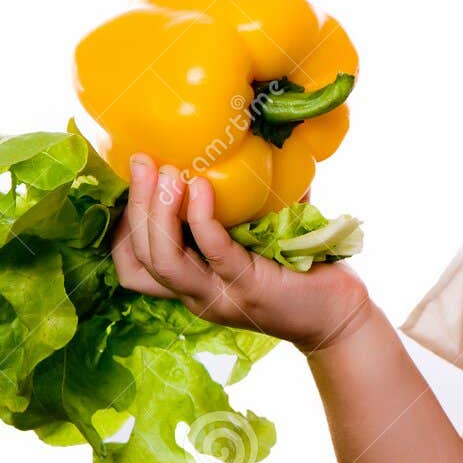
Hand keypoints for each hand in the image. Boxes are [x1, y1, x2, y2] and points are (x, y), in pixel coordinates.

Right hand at [110, 154, 376, 355]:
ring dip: (158, 212)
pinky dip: (202, 218)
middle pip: (141, 258)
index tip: (132, 186)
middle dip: (136, 206)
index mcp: (193, 284)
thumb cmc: (302, 273)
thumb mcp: (259, 240)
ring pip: (164, 260)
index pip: (133, 267)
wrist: (340, 317)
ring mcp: (220, 294)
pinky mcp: (249, 286)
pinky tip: (201, 187)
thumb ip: (242, 206)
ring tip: (167, 172)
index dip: (122, 228)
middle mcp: (198, 295)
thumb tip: (244, 146)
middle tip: (142, 162)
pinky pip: (214, 251)